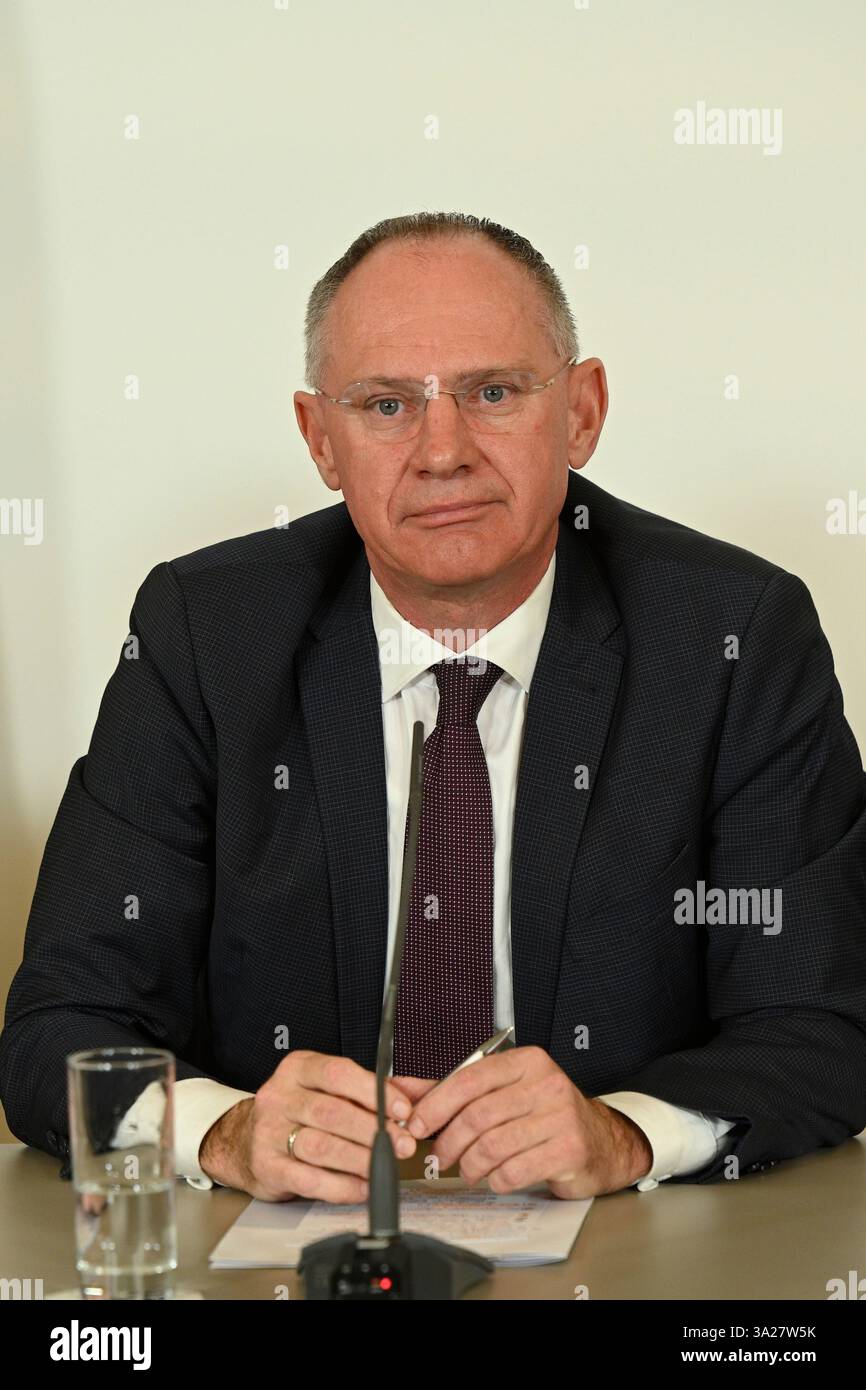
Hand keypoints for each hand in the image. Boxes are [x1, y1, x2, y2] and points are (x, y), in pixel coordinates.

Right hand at [198, 1051, 417, 1201]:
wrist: (243, 1140)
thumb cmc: (298, 1112)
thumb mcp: (330, 1089)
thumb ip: (377, 1089)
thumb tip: (425, 1091)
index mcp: (299, 1068)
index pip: (338, 1073)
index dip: (373, 1091)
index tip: (402, 1109)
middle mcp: (281, 1095)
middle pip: (332, 1112)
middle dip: (374, 1130)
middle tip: (403, 1144)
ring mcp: (269, 1131)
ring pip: (320, 1145)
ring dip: (359, 1159)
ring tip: (384, 1166)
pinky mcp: (267, 1166)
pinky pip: (308, 1178)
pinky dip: (340, 1186)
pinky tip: (361, 1187)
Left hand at [396, 1045, 652, 1198]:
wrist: (601, 1141)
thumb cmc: (546, 1116)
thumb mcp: (504, 1093)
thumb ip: (455, 1090)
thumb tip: (403, 1090)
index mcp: (526, 1062)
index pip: (470, 1078)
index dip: (437, 1104)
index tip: (418, 1124)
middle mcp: (546, 1084)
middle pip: (479, 1115)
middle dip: (450, 1141)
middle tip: (440, 1157)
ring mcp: (560, 1116)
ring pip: (493, 1145)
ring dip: (471, 1164)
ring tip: (468, 1170)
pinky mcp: (569, 1150)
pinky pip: (515, 1170)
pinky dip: (497, 1179)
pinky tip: (496, 1178)